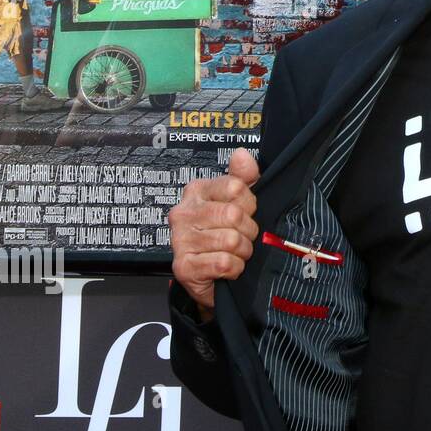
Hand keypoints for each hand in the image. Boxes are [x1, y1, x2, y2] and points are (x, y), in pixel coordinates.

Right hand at [169, 148, 260, 319]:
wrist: (210, 276)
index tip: (246, 213)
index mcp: (197, 191)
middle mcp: (184, 212)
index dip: (250, 204)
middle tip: (242, 237)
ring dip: (242, 252)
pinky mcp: (183, 266)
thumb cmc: (226, 233)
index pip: (236, 187)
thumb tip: (242, 154)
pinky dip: (234, 268)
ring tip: (235, 253)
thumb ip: (243, 176)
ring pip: (232, 241)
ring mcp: (180, 239)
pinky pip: (224, 263)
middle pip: (234, 215)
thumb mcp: (240, 200)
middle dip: (248, 231)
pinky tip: (227, 268)